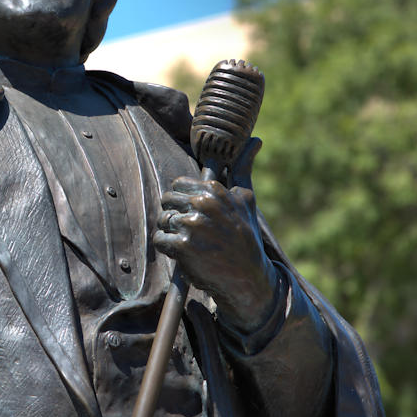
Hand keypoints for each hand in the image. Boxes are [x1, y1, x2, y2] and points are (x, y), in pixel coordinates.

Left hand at [153, 138, 279, 331]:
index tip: (196, 213)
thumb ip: (243, 167)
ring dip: (172, 233)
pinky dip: (169, 249)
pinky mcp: (183, 247)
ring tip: (192, 243)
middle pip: (167, 201)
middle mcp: (203, 203)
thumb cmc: (245, 235)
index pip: (178, 184)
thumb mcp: (247, 199)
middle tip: (194, 231)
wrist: (248, 277)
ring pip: (162, 220)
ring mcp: (192, 225)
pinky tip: (186, 253)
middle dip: (176, 216)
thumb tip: (256, 139)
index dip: (183, 200)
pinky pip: (160, 239)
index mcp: (214, 189)